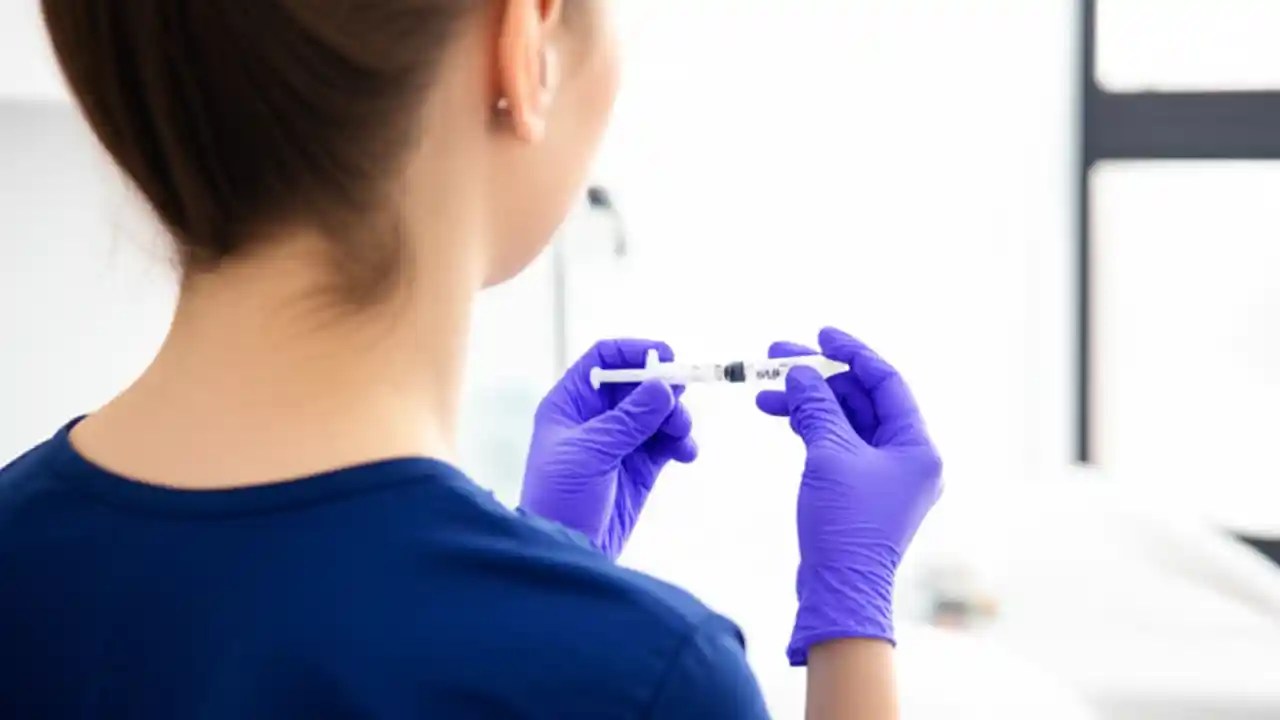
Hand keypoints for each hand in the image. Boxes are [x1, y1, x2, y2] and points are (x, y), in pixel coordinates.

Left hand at [521, 340, 697, 559]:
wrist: (567, 553)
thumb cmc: (560, 498)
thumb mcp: (591, 453)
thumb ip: (629, 420)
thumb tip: (663, 387)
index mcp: (570, 404)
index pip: (602, 361)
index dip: (633, 352)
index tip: (665, 357)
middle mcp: (595, 418)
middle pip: (638, 384)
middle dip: (663, 389)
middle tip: (679, 401)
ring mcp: (620, 442)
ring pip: (657, 412)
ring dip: (675, 417)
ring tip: (680, 436)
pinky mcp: (639, 468)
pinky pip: (667, 442)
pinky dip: (680, 442)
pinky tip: (685, 453)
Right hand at [756, 327, 941, 665]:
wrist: (839, 590)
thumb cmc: (845, 527)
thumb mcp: (829, 455)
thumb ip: (817, 407)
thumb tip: (802, 374)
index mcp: (916, 445)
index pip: (886, 381)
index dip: (852, 353)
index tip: (821, 334)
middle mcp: (907, 456)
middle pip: (861, 399)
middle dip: (819, 377)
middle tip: (777, 358)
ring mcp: (883, 475)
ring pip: (843, 421)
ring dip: (807, 402)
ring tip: (765, 390)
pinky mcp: (859, 490)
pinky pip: (836, 444)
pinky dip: (809, 427)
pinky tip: (781, 414)